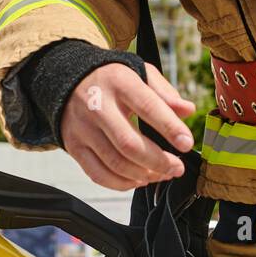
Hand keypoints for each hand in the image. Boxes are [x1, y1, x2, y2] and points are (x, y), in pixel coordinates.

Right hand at [60, 62, 196, 190]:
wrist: (67, 79)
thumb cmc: (113, 79)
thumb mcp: (140, 72)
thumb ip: (165, 92)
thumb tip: (188, 111)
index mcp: (119, 83)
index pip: (147, 107)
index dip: (170, 128)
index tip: (187, 144)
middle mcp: (97, 106)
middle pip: (129, 144)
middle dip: (158, 161)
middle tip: (177, 168)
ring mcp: (82, 128)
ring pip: (115, 163)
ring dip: (143, 175)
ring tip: (162, 174)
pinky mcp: (73, 146)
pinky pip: (97, 174)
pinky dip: (121, 184)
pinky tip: (139, 180)